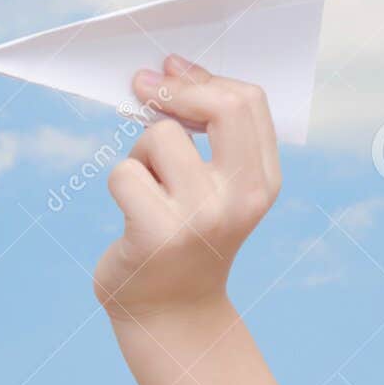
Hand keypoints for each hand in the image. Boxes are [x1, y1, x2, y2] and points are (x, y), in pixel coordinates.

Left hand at [93, 53, 281, 323]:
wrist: (171, 315)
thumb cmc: (186, 237)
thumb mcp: (217, 187)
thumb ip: (208, 134)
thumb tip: (167, 70)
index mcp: (263, 183)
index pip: (247, 102)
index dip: (205, 78)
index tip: (172, 71)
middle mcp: (240, 199)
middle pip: (221, 106)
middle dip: (174, 89)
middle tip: (141, 86)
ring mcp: (200, 218)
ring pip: (159, 137)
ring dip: (140, 153)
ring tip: (147, 187)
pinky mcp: (156, 234)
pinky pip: (124, 174)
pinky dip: (120, 184)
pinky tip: (132, 212)